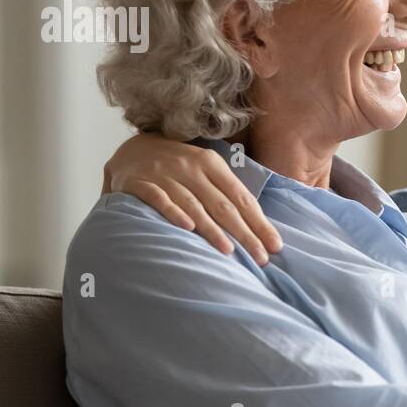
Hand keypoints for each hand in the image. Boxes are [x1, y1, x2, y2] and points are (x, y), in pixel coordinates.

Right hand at [104, 133, 281, 264]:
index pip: (241, 197)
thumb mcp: (204, 169)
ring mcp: (165, 174)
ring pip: (194, 205)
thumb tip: (257, 225)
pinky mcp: (140, 183)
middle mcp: (191, 167)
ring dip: (212, 229)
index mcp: (211, 164)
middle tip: (261, 257)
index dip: (259, 223)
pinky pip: (159, 199)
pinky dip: (173, 213)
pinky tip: (187, 228)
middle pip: (223, 205)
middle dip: (245, 233)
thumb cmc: (178, 166)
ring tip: (229, 251)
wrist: (131, 149)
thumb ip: (225, 191)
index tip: (275, 245)